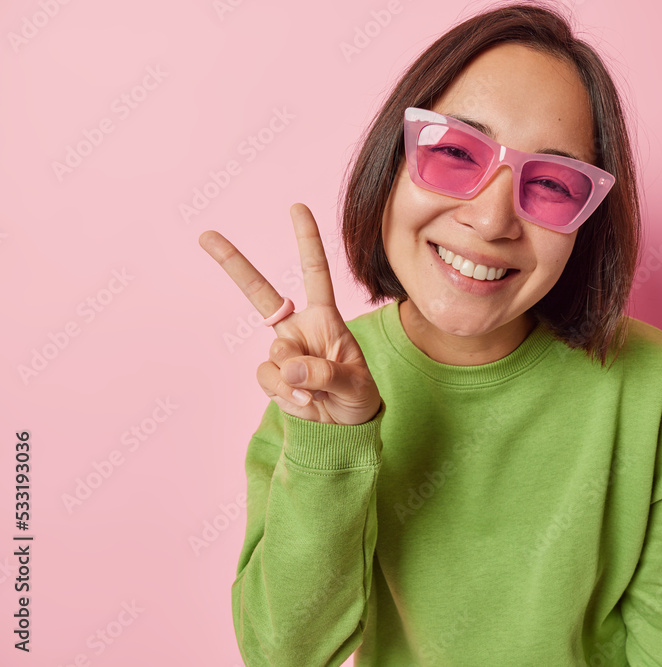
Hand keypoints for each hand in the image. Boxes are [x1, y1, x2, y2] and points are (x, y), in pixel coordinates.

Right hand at [199, 203, 381, 424]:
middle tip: (205, 234)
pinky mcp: (271, 376)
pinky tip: (306, 404)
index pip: (315, 273)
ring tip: (317, 394)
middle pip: (259, 293)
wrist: (346, 429)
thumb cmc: (358, 397)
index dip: (307, 241)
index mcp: (325, 318)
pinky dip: (287, 395)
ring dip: (295, 380)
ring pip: (273, 356)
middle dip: (232, 263)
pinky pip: (269, 380)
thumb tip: (287, 365)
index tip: (297, 207)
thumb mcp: (354, 385)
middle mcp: (298, 329)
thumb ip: (324, 373)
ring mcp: (281, 352)